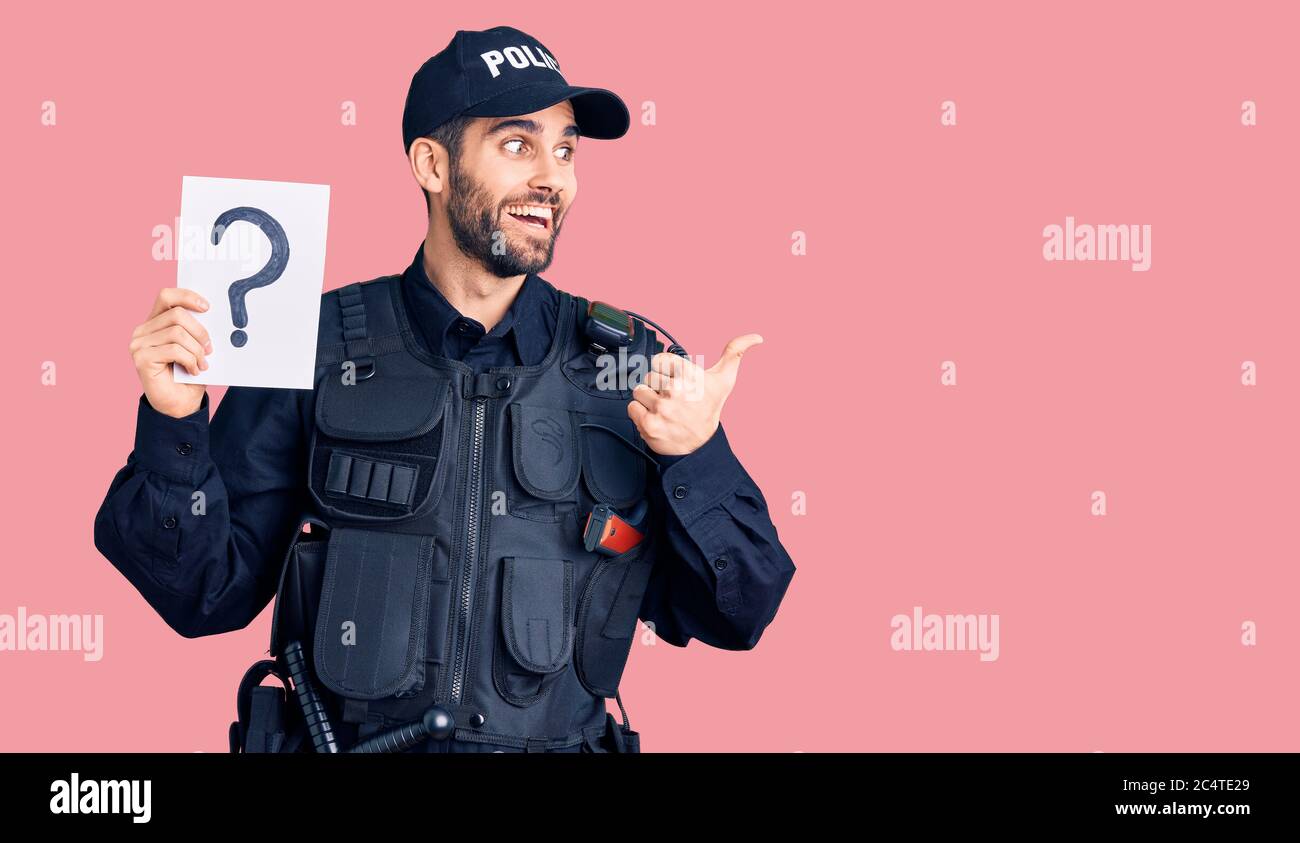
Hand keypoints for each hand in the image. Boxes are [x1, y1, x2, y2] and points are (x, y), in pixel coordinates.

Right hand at [129, 288, 211, 418]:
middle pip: (176, 314)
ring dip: (196, 350)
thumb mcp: (196, 347)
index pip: (167, 296)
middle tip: (209, 348)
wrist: (180, 405)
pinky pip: (174, 350)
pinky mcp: (141, 358)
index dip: (187, 297)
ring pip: (177, 332)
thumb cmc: (189, 375)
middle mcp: (143, 331)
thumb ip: (196, 329)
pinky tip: (193, 371)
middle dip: (200, 332)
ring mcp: (139, 344)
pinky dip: (190, 360)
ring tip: (202, 364)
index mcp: (155, 323)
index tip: (207, 307)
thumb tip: (211, 312)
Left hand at [627, 334, 762, 455]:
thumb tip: (756, 337)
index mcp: (690, 376)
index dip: (667, 371)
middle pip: (649, 375)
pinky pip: (632, 407)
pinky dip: (640, 413)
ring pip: (639, 391)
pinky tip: (656, 418)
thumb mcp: (724, 380)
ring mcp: (662, 408)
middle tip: (672, 398)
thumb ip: (735, 353)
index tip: (676, 381)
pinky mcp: (649, 423)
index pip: (660, 359)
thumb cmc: (709, 409)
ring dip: (648, 400)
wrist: (701, 446)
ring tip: (664, 408)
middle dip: (658, 386)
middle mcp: (676, 390)